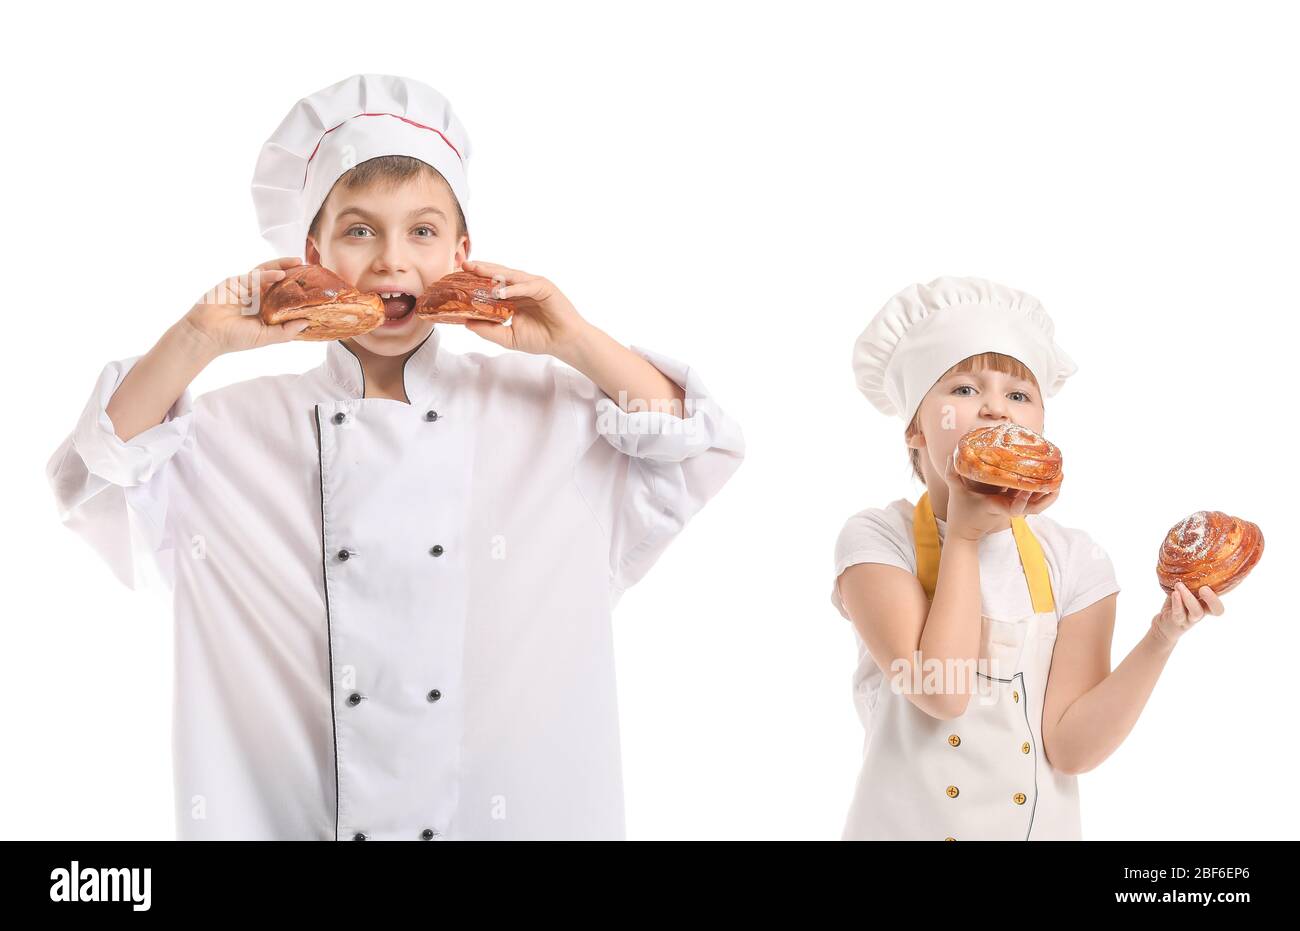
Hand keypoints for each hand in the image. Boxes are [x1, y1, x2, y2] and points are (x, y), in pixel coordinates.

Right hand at [181, 257, 311, 355]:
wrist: (205, 335)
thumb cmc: (233, 338)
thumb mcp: (264, 337)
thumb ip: (285, 332)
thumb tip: (307, 323)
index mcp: (264, 309)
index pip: (284, 296)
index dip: (298, 291)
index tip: (315, 288)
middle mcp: (256, 296)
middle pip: (277, 280)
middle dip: (293, 273)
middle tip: (310, 268)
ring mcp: (245, 288)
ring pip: (266, 272)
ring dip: (282, 265)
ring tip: (298, 262)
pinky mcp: (234, 282)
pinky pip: (253, 276)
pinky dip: (266, 274)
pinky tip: (280, 274)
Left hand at [457, 259, 588, 356]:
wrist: (563, 342)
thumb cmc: (541, 339)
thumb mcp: (508, 337)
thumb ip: (489, 331)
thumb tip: (466, 324)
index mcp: (513, 297)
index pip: (491, 284)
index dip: (476, 280)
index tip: (458, 277)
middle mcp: (521, 288)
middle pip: (498, 275)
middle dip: (481, 270)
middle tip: (464, 265)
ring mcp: (533, 285)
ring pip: (511, 276)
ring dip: (494, 273)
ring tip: (477, 271)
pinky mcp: (545, 287)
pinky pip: (527, 285)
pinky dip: (514, 287)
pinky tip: (501, 292)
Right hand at [942, 449, 1059, 541]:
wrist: (965, 533)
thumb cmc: (961, 513)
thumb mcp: (956, 492)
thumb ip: (953, 473)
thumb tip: (952, 454)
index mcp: (995, 506)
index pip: (1013, 508)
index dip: (1022, 501)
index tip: (1027, 490)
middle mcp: (1007, 510)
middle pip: (1033, 508)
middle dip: (1047, 496)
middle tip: (1058, 479)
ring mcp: (1012, 511)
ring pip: (1037, 506)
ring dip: (1049, 494)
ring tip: (1059, 477)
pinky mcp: (1013, 508)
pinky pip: (1032, 502)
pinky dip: (1042, 493)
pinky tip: (1049, 480)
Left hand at [1151, 580, 1225, 646]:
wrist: (1163, 624)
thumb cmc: (1176, 603)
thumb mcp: (1184, 590)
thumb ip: (1189, 579)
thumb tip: (1191, 556)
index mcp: (1206, 603)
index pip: (1222, 598)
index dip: (1225, 592)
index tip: (1220, 578)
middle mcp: (1202, 611)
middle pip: (1217, 610)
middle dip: (1213, 599)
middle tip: (1205, 588)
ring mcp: (1191, 618)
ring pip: (1196, 611)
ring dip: (1189, 597)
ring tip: (1179, 585)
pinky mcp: (1178, 622)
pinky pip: (1179, 613)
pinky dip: (1177, 603)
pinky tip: (1174, 593)